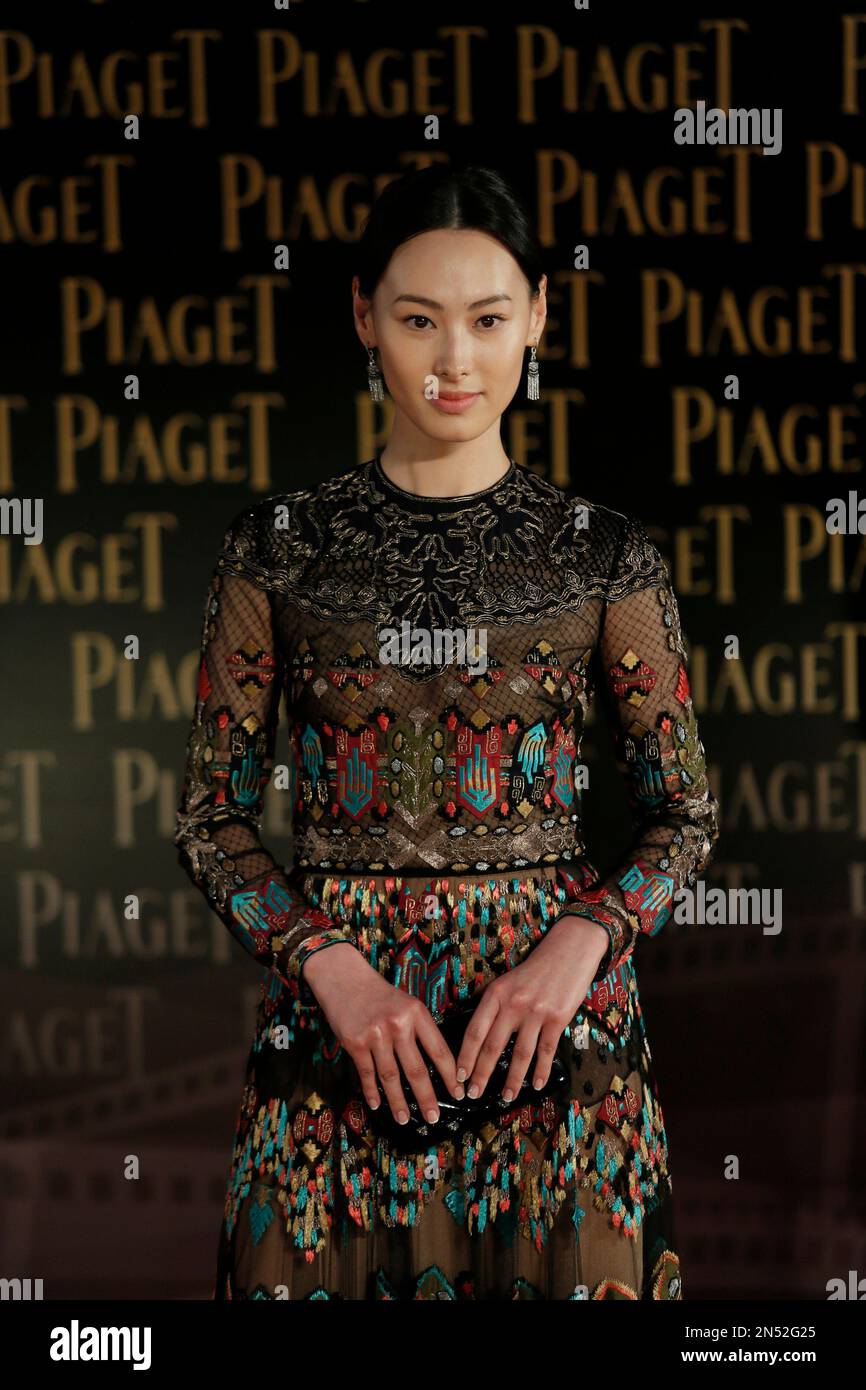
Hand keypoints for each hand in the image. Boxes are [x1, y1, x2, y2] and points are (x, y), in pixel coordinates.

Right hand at [301, 944, 465, 1125]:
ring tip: (405, 1119)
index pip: (439, 1050)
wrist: (344, 978)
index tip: (458, 1092)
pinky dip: (372, 1092)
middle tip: (434, 1118)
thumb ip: (419, 1029)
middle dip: (426, 1097)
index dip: (449, 1075)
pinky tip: (377, 1105)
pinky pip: (367, 1073)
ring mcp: (376, 1034)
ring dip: (398, 1102)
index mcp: (417, 1013)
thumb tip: (435, 1064)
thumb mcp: (406, 1003)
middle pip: (416, 1069)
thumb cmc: (380, 994)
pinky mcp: (355, 1043)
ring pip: (391, 1077)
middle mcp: (398, 1024)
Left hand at [455, 915, 608, 1102]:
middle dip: (481, 1074)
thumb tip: (479, 1039)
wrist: (569, 951)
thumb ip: (494, 1006)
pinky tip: (536, 1084)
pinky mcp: (557, 1018)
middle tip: (473, 1094)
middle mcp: (513, 1003)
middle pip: (493, 1046)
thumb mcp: (507, 981)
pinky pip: (546, 1050)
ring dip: (512, 1080)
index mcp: (496, 993)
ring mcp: (536, 1011)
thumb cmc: (535, 970)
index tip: (458, 1075)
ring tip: (505, 1096)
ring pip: (520, 1053)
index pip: (475, 1030)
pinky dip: (540, 1070)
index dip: (465, 1056)